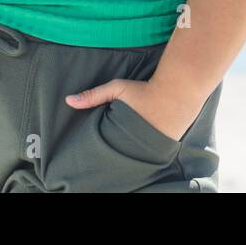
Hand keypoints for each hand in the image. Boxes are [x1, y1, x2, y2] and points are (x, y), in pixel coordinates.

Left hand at [64, 77, 201, 142]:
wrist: (177, 94)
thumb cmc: (144, 91)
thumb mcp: (117, 89)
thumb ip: (93, 95)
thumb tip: (68, 101)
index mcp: (120, 132)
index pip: (102, 145)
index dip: (94, 146)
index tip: (86, 145)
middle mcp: (133, 144)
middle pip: (114, 153)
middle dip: (107, 152)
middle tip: (100, 151)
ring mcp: (147, 148)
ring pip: (129, 155)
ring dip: (123, 152)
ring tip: (116, 150)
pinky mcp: (159, 150)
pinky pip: (144, 154)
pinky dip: (138, 152)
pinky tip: (133, 149)